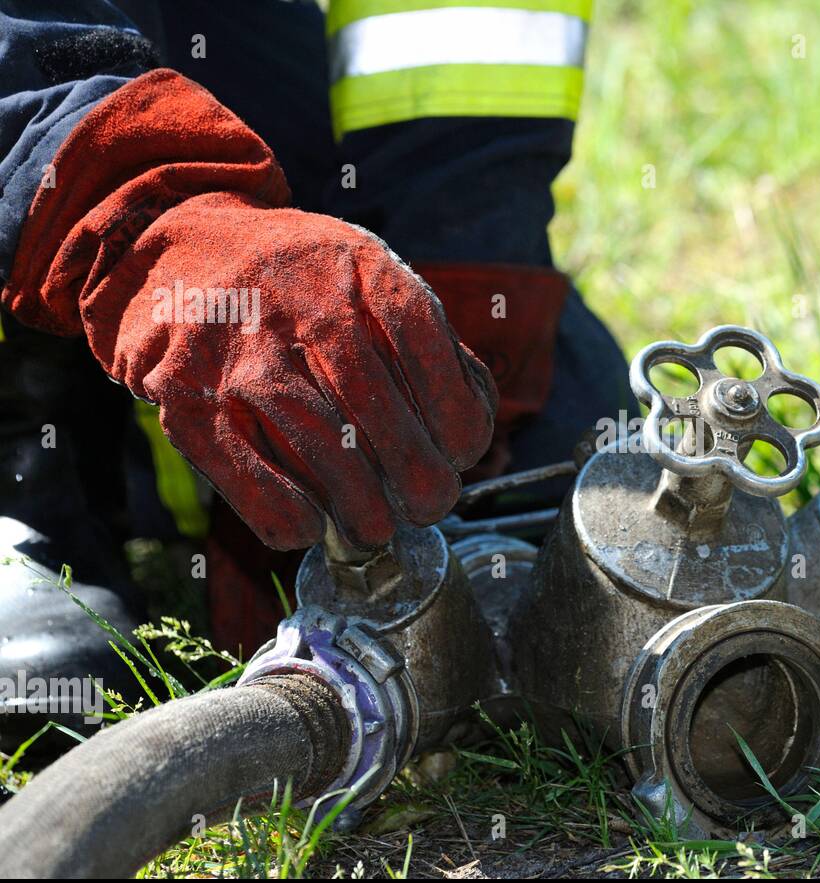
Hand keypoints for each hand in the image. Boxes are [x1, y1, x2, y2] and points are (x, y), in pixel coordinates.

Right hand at [102, 200, 496, 548]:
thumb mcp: (372, 273)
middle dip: (422, 485)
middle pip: (388, 424)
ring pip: (330, 461)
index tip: (459, 451)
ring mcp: (246, 359)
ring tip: (374, 526)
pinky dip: (293, 521)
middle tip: (426, 502)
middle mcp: (309, 312)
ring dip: (364, 514)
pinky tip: (308, 524)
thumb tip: (476, 417)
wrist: (175, 251)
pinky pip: (258, 485)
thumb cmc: (299, 281)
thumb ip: (428, 338)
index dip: (460, 426)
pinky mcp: (190, 404)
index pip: (437, 367)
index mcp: (366, 275)